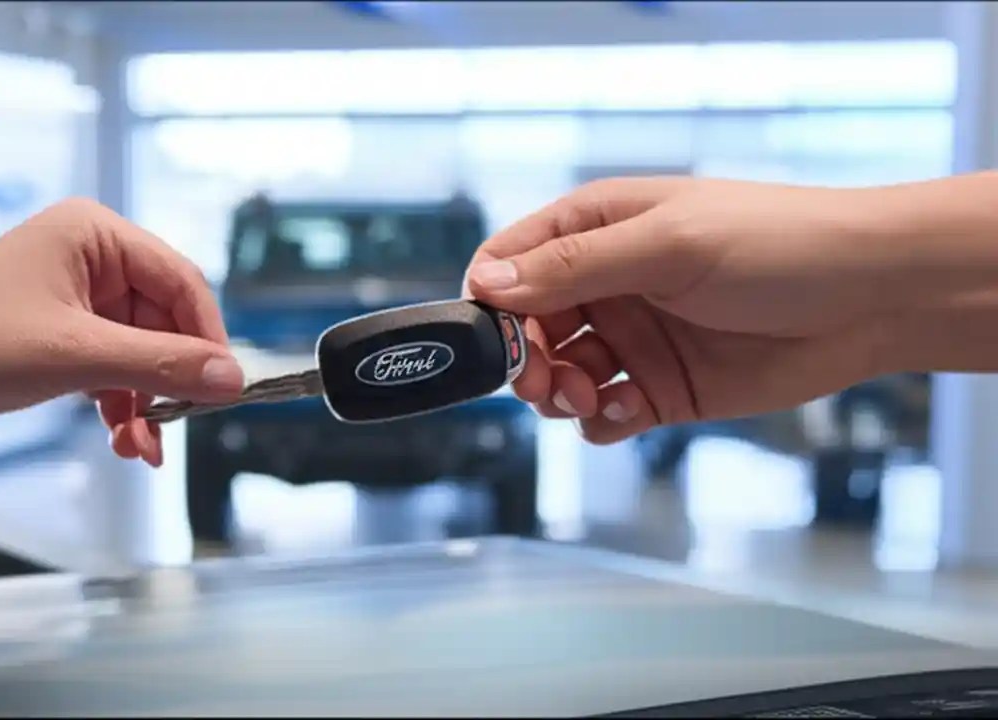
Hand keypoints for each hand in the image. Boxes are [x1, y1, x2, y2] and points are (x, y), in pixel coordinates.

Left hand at [0, 198, 244, 464]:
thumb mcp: (77, 357)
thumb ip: (162, 365)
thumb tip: (232, 379)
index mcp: (94, 233)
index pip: (182, 282)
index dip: (208, 338)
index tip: (224, 390)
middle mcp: (88, 254)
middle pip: (165, 320)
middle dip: (170, 380)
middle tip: (180, 428)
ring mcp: (71, 294)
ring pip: (140, 350)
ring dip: (146, 401)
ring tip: (143, 450)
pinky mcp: (56, 331)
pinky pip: (111, 365)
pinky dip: (120, 403)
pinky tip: (123, 440)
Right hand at [463, 176, 909, 444]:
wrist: (872, 299)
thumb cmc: (779, 245)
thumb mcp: (668, 245)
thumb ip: (576, 266)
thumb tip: (491, 283)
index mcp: (600, 228)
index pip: (512, 261)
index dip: (492, 300)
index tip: (494, 338)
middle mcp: (609, 283)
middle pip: (528, 328)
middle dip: (525, 359)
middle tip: (543, 383)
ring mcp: (634, 337)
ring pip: (561, 376)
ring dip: (560, 394)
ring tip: (590, 399)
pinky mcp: (662, 388)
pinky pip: (606, 414)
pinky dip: (603, 421)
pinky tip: (628, 411)